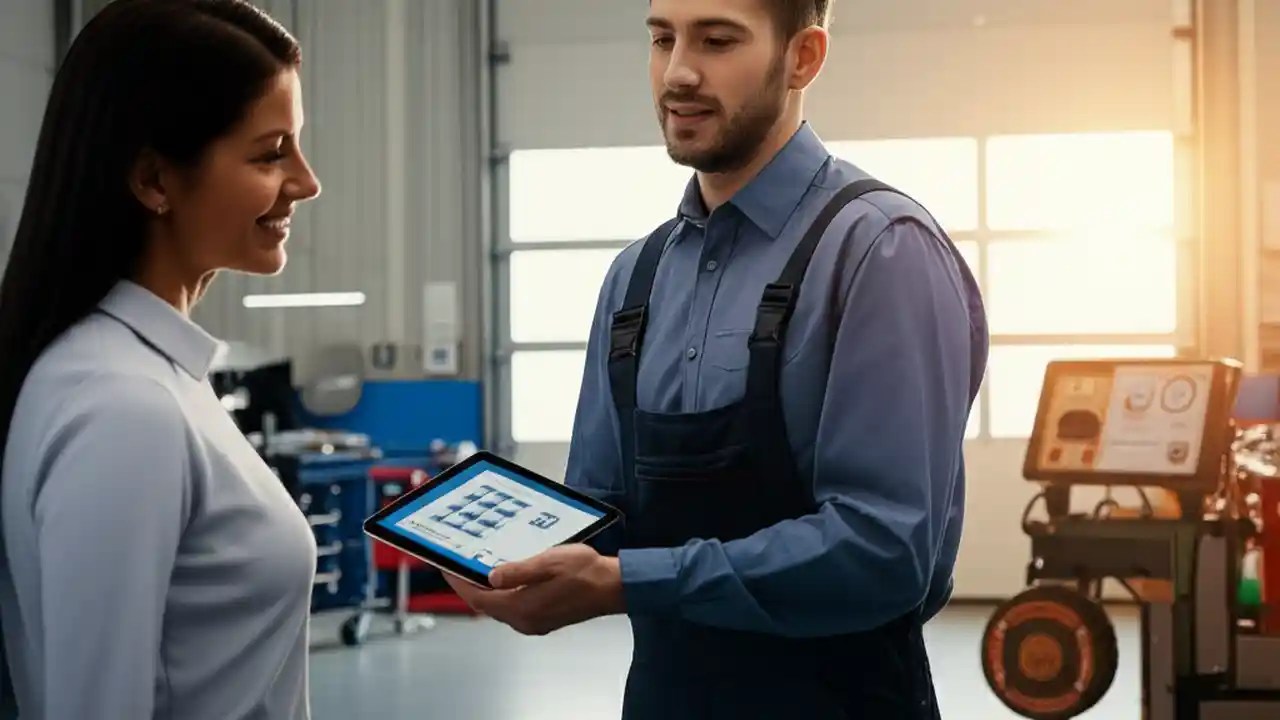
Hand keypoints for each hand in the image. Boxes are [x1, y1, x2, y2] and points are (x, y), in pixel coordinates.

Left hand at [443, 544, 624, 635]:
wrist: (613, 587)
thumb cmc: (585, 572)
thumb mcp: (548, 562)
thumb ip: (517, 570)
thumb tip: (490, 576)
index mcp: (521, 607)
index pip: (477, 598)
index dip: (458, 582)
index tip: (445, 566)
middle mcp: (524, 620)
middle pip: (485, 605)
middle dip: (469, 585)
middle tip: (458, 564)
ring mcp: (534, 623)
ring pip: (499, 607)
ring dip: (486, 590)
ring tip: (477, 567)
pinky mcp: (543, 620)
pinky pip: (513, 608)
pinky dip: (502, 594)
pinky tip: (505, 578)